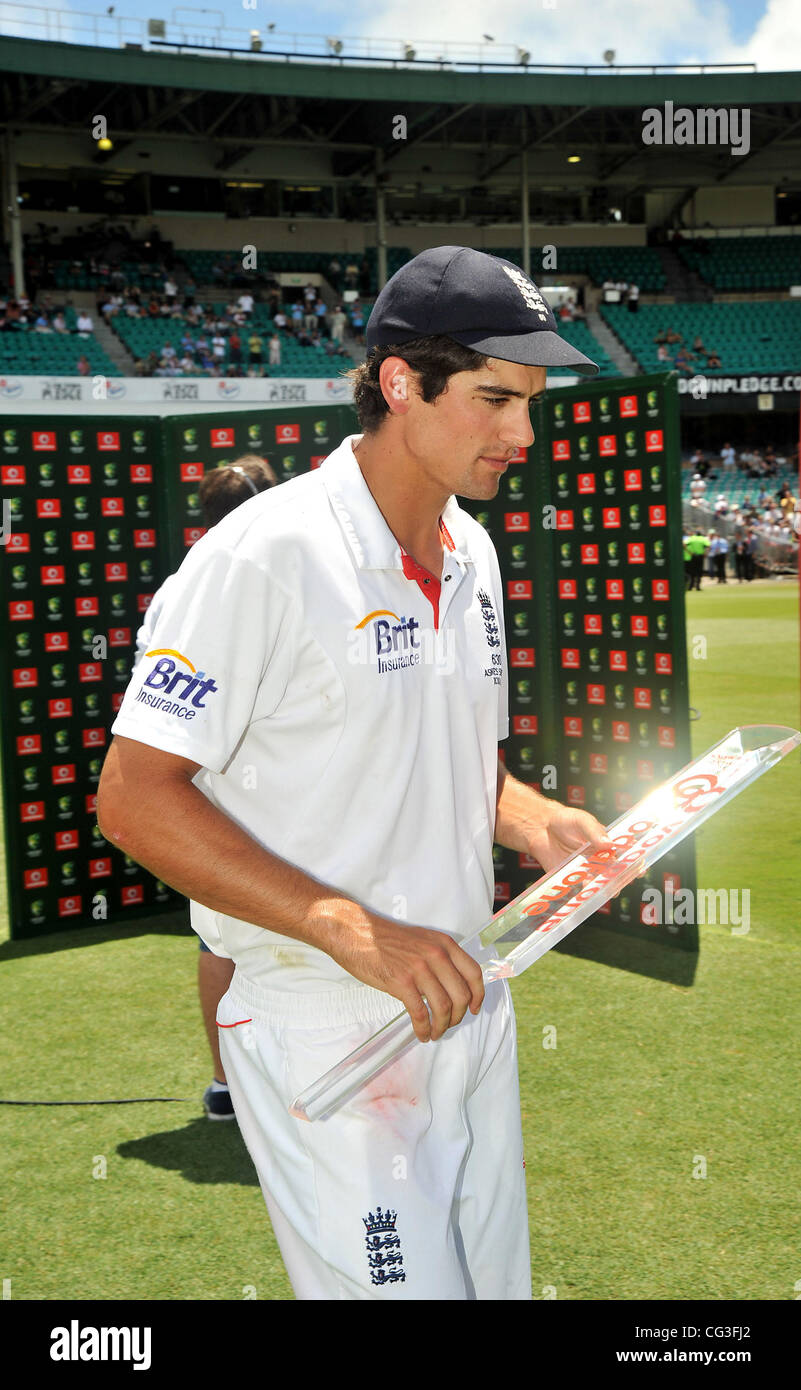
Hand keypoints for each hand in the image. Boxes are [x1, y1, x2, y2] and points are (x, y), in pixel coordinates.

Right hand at [325, 912, 484, 1043]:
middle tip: (449, 1024)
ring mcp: (419, 968)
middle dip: (458, 1016)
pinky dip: (423, 1028)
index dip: (478, 995)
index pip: (473, 973)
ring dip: (441, 1026)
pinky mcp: (401, 982)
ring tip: (434, 1033)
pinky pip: (420, 1012)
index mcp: (444, 944)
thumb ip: (438, 958)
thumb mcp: (421, 940)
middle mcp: (436, 955)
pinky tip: (421, 1033)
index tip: (475, 1008)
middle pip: (461, 995)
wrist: (356, 933)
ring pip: (443, 1007)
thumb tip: (450, 985)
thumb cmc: (385, 939)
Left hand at [525, 804, 644, 899]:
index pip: (626, 854)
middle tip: (625, 880)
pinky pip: (582, 889)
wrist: (540, 828)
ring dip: (605, 887)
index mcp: (607, 844)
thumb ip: (594, 831)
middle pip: (616, 872)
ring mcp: (587, 870)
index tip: (640, 866)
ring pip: (601, 883)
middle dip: (623, 878)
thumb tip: (609, 844)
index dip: (635, 861)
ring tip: (608, 889)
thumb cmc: (564, 820)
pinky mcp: (573, 878)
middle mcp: (600, 859)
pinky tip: (587, 893)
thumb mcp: (581, 820)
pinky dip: (586, 893)